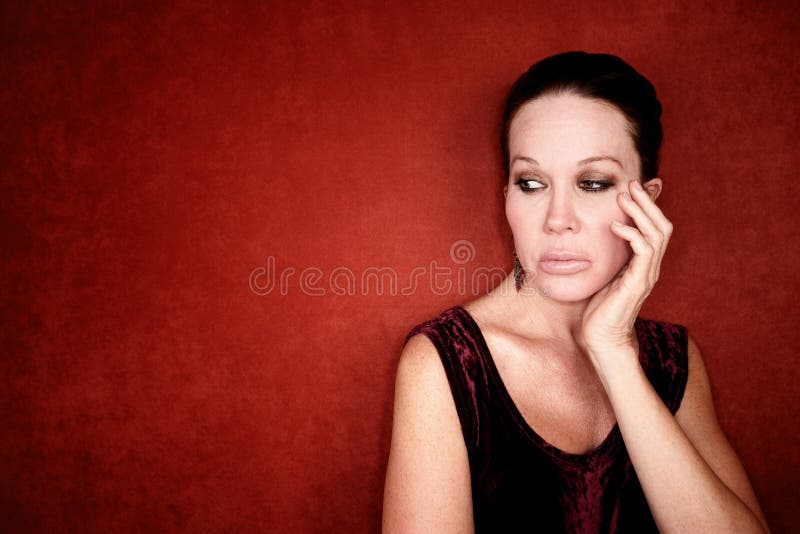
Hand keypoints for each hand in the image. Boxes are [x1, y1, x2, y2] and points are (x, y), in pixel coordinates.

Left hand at [579, 179, 672, 371]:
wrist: (601, 339)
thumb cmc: (598, 310)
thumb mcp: (603, 275)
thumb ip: (607, 257)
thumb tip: (595, 237)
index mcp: (643, 264)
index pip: (655, 228)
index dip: (646, 207)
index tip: (631, 189)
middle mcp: (650, 268)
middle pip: (662, 226)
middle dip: (647, 203)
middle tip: (631, 184)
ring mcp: (646, 275)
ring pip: (657, 234)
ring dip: (640, 213)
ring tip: (623, 198)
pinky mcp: (638, 283)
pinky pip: (644, 252)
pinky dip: (632, 234)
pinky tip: (616, 226)